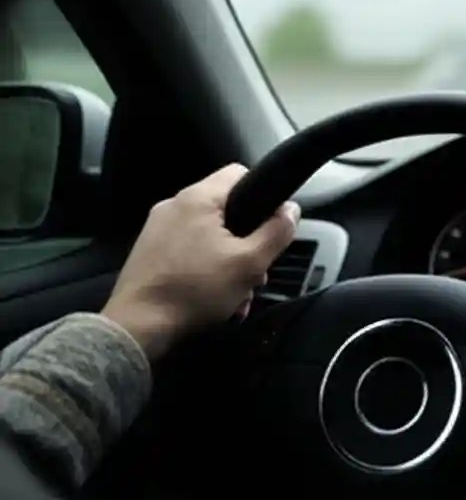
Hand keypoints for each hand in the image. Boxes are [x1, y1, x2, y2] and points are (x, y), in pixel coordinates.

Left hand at [102, 164, 298, 359]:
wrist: (137, 328)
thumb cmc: (196, 290)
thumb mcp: (250, 263)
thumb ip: (276, 232)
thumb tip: (291, 209)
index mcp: (197, 198)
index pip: (240, 173)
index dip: (264, 195)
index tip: (272, 226)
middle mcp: (173, 205)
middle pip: (227, 209)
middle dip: (248, 240)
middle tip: (256, 271)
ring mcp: (157, 229)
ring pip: (209, 234)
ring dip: (230, 260)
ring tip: (236, 293)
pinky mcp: (148, 252)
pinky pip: (189, 250)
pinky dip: (206, 268)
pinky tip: (214, 297)